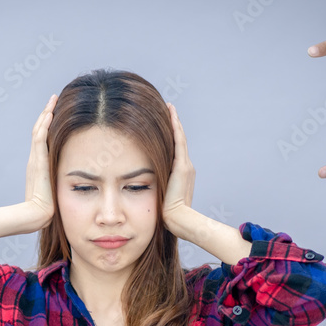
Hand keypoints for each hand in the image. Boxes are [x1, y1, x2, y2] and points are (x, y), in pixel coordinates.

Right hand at [25, 94, 56, 226]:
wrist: (37, 214)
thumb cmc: (49, 208)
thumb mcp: (58, 190)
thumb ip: (64, 182)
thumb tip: (79, 182)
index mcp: (39, 164)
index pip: (43, 139)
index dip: (49, 125)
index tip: (56, 113)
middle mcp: (35, 158)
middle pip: (40, 130)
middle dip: (47, 115)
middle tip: (54, 99)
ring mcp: (35, 159)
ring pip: (39, 130)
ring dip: (46, 114)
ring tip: (53, 100)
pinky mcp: (37, 161)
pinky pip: (40, 137)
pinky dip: (44, 124)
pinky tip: (50, 112)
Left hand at [163, 103, 194, 225]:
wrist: (177, 218)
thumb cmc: (165, 212)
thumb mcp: (159, 193)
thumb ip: (154, 184)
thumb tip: (139, 181)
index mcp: (181, 172)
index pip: (175, 149)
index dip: (171, 135)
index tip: (164, 122)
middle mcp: (186, 166)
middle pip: (179, 139)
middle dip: (173, 124)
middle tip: (167, 108)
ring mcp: (185, 165)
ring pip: (179, 137)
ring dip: (174, 122)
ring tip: (169, 107)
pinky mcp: (182, 165)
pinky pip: (179, 141)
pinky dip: (175, 127)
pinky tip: (171, 115)